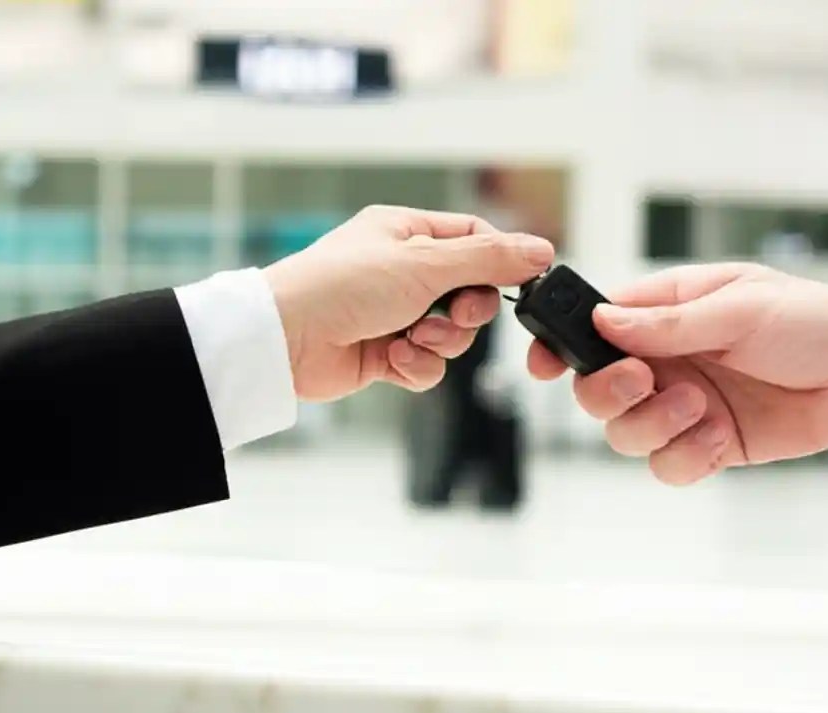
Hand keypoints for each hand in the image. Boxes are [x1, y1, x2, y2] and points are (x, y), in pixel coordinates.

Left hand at [265, 205, 553, 400]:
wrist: (286, 340)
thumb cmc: (339, 286)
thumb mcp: (425, 263)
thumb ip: (489, 259)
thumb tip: (541, 250)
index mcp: (406, 232)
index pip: (474, 238)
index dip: (499, 261)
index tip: (521, 281)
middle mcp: (402, 270)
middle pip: (471, 292)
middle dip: (467, 311)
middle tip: (452, 314)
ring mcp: (394, 313)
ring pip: (453, 334)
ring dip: (439, 342)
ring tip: (410, 339)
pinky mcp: (384, 353)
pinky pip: (427, 364)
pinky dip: (416, 366)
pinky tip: (391, 358)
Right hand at [527, 263, 827, 484]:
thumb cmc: (814, 323)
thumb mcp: (741, 308)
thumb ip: (670, 323)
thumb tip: (605, 323)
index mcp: (668, 312)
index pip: (595, 325)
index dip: (561, 343)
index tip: (544, 362)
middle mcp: (668, 359)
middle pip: (595, 386)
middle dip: (608, 391)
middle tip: (646, 382)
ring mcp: (685, 404)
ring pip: (624, 432)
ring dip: (652, 426)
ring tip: (701, 409)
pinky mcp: (708, 444)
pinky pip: (667, 465)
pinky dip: (685, 457)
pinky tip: (719, 438)